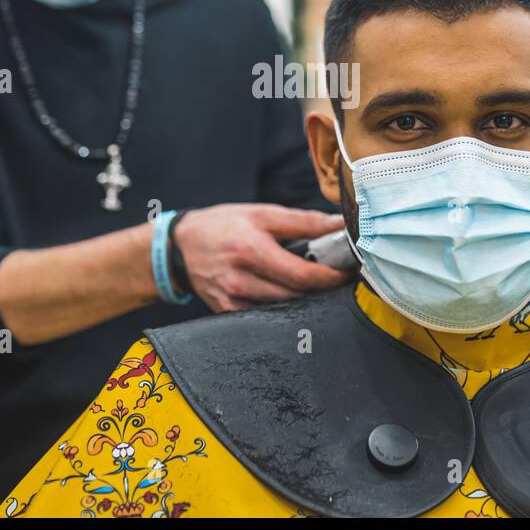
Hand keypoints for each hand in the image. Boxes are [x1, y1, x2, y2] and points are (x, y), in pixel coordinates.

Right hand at [172, 204, 352, 312]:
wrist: (179, 247)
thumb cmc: (223, 225)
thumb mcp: (261, 213)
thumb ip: (301, 221)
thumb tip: (338, 225)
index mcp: (251, 248)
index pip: (302, 273)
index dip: (332, 276)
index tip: (350, 271)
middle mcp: (240, 278)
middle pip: (296, 294)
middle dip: (323, 287)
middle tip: (339, 276)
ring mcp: (233, 299)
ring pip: (284, 307)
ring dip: (305, 297)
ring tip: (315, 283)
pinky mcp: (228, 312)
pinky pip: (266, 316)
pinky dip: (283, 306)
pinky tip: (289, 294)